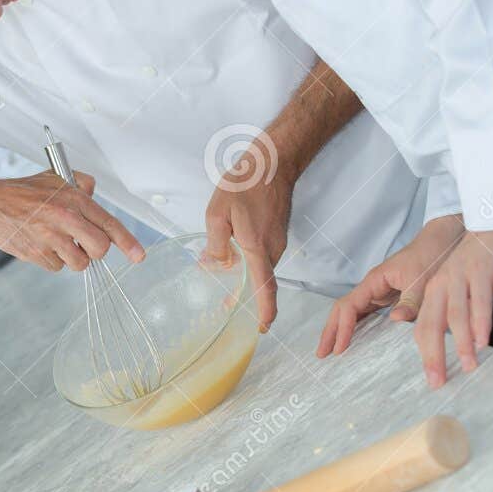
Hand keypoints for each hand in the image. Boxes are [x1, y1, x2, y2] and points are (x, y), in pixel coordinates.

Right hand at [0, 171, 144, 272]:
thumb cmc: (21, 193)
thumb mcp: (52, 178)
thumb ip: (79, 184)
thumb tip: (94, 193)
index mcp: (72, 198)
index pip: (108, 223)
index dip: (127, 242)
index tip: (138, 256)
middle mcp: (64, 218)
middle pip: (99, 249)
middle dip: (95, 251)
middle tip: (83, 243)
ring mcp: (50, 238)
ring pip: (79, 262)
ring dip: (72, 257)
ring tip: (56, 241)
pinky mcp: (37, 254)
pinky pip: (57, 267)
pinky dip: (52, 260)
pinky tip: (40, 245)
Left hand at [204, 132, 292, 331]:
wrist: (272, 163)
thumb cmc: (244, 186)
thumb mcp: (217, 215)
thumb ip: (216, 245)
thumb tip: (214, 265)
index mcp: (258, 249)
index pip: (265, 289)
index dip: (265, 312)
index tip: (262, 328)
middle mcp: (273, 250)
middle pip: (261, 281)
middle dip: (245, 295)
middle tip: (226, 305)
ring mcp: (278, 241)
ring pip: (260, 267)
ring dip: (245, 275)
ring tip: (222, 274)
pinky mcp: (277, 233)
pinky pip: (262, 255)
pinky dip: (250, 261)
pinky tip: (234, 252)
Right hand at [317, 215, 464, 357]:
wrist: (439, 242)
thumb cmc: (429, 257)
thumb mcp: (423, 280)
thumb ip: (410, 300)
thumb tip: (395, 319)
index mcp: (375, 281)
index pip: (350, 306)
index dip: (343, 328)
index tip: (340, 349)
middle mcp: (371, 287)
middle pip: (342, 309)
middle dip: (330, 331)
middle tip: (321, 354)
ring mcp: (377, 292)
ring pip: (350, 312)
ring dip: (338, 330)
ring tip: (330, 351)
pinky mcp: (385, 297)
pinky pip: (364, 314)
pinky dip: (354, 327)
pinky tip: (351, 340)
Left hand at [414, 226, 492, 386]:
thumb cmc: (482, 259)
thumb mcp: (465, 287)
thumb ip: (460, 313)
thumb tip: (465, 343)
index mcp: (434, 291)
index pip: (423, 328)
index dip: (425, 354)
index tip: (431, 379)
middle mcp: (441, 285)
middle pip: (431, 325)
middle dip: (433, 356)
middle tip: (437, 382)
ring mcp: (459, 277)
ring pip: (455, 315)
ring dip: (461, 342)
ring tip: (468, 366)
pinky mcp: (480, 269)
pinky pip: (479, 299)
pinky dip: (481, 321)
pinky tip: (484, 340)